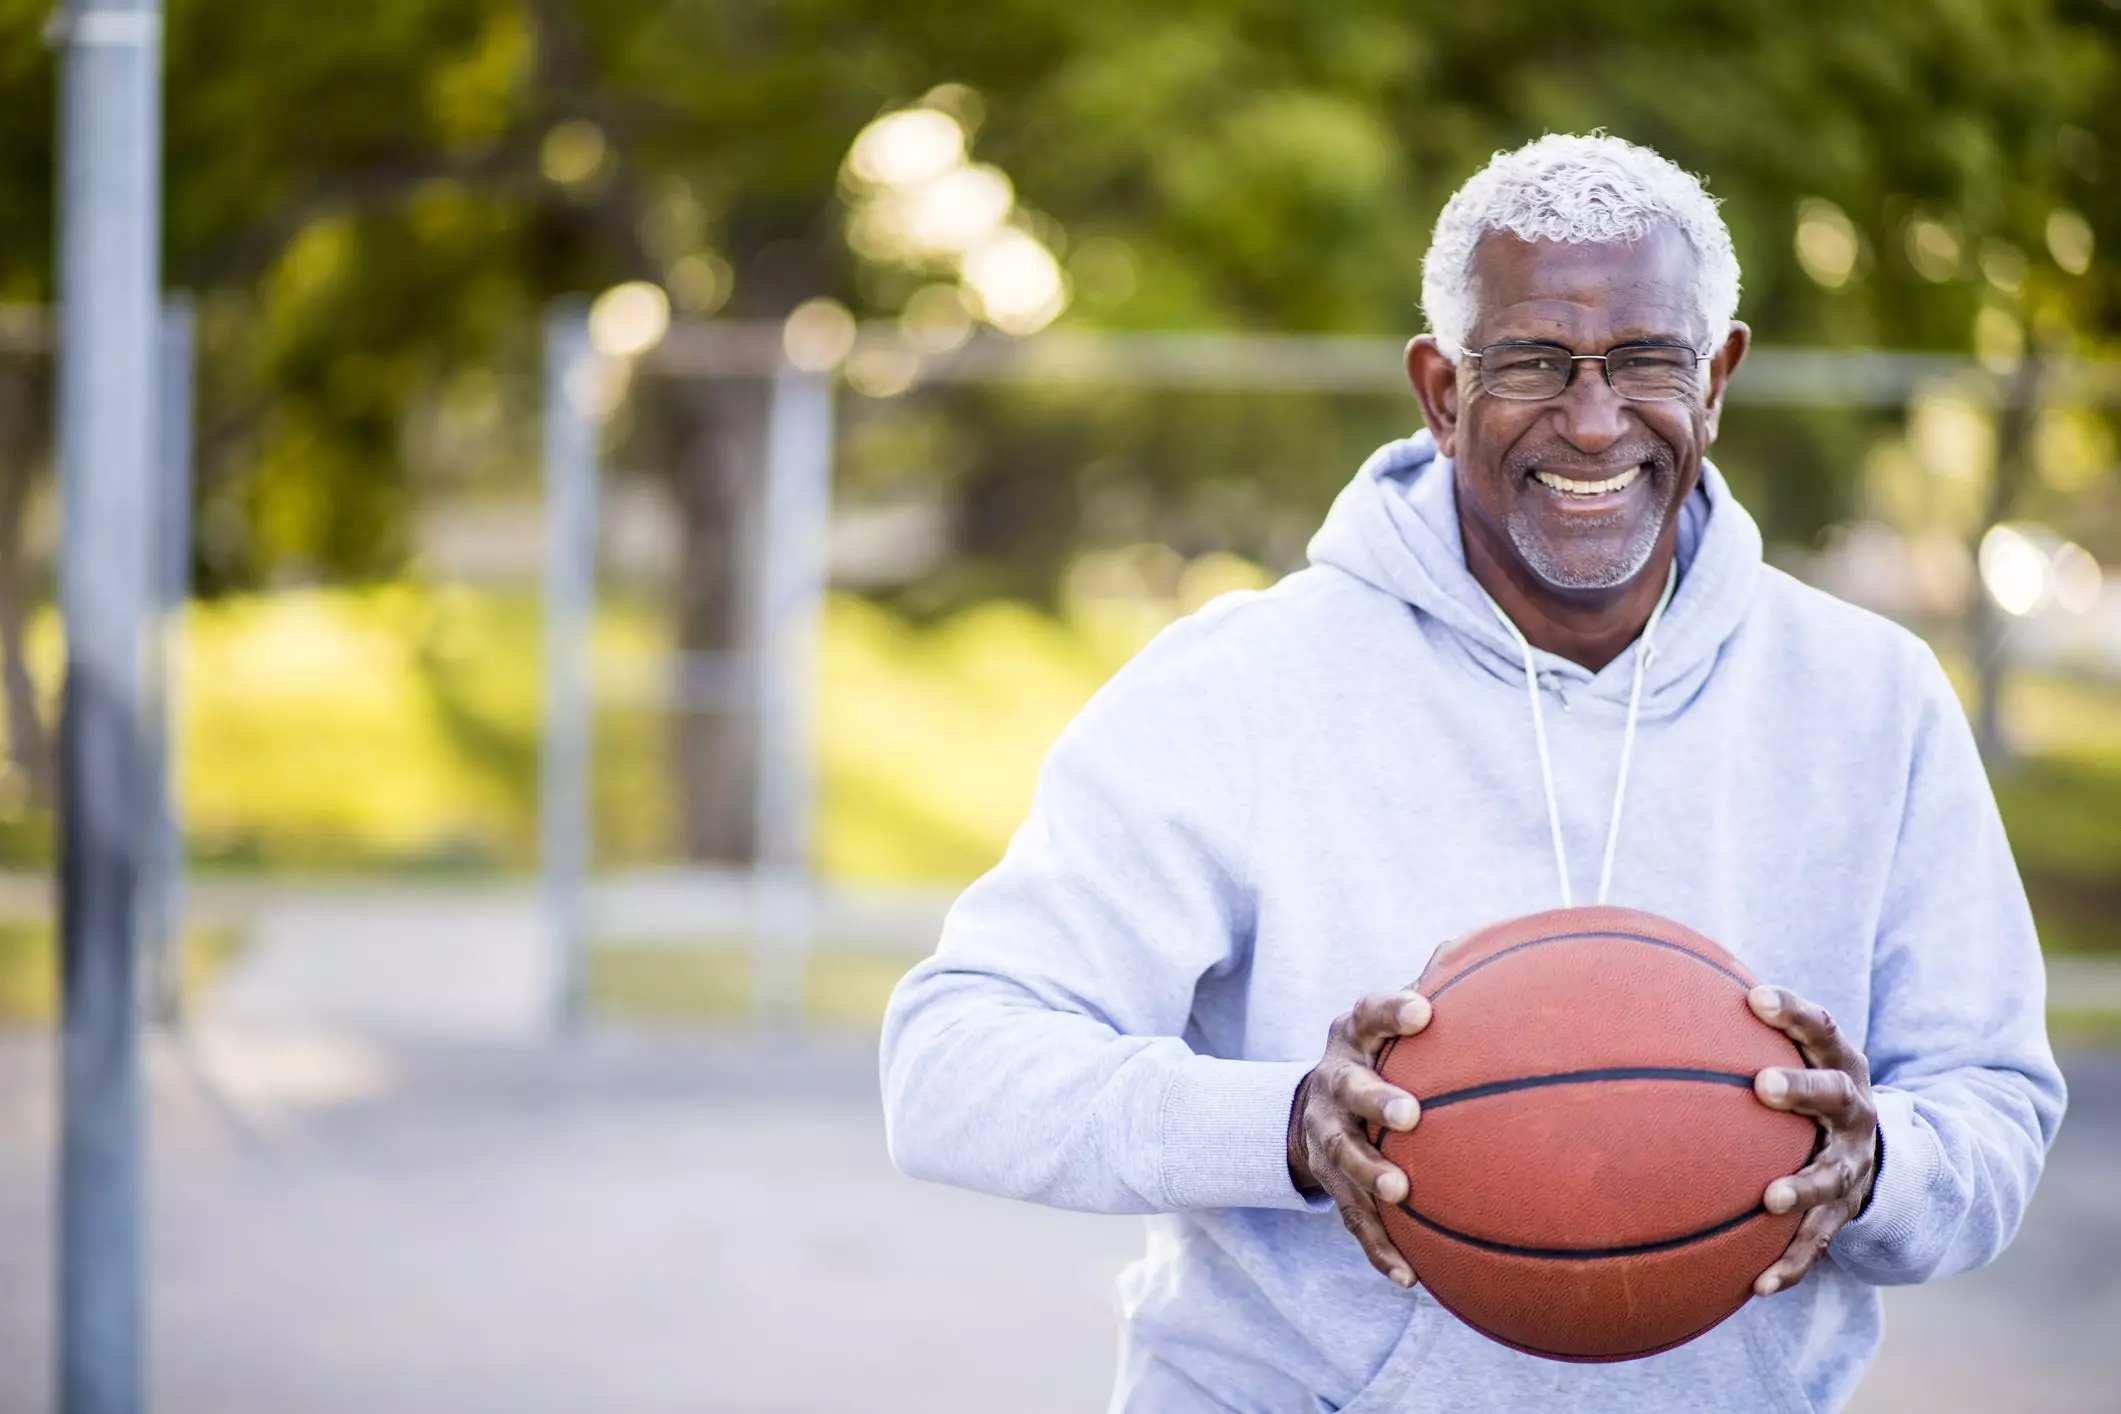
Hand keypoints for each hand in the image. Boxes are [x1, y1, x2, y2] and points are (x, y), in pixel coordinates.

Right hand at [1287, 988, 1431, 1287]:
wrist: (1310, 1114)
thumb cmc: (1379, 1057)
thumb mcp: (1392, 1019)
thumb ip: (1435, 987)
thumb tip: (1477, 941)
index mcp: (1352, 1039)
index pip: (1368, 1015)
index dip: (1392, 1010)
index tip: (1426, 1010)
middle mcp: (1332, 1086)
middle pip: (1348, 1090)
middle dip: (1376, 1101)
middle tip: (1410, 1114)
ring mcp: (1327, 1139)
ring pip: (1342, 1159)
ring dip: (1369, 1176)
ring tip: (1399, 1192)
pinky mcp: (1331, 1188)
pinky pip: (1353, 1221)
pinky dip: (1379, 1249)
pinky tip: (1409, 1277)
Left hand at [1747, 984, 1878, 1295]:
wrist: (1875, 1156)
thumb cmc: (1802, 1088)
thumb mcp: (1789, 1051)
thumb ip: (1734, 1025)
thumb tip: (1645, 980)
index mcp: (1837, 1063)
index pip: (1821, 1026)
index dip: (1792, 1010)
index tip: (1754, 996)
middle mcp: (1851, 1110)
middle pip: (1833, 1095)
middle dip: (1800, 1089)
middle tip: (1762, 1085)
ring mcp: (1851, 1164)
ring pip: (1830, 1176)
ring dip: (1802, 1186)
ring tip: (1771, 1198)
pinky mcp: (1843, 1214)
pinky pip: (1816, 1243)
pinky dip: (1789, 1264)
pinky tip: (1756, 1286)